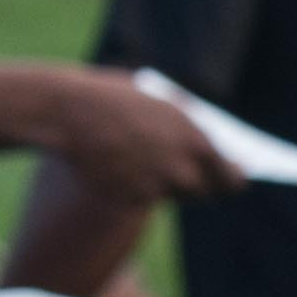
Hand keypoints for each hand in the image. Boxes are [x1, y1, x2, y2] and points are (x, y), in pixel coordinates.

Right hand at [43, 66, 243, 201]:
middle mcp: (180, 170)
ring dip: (168, 183)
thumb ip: (188, 123)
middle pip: (206, 193)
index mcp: (196, 141)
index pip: (233, 178)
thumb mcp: (160, 99)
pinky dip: (135, 186)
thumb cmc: (113, 97)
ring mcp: (153, 188)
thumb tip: (212, 141)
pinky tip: (120, 165)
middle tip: (194, 174)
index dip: (232, 179)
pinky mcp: (126, 200)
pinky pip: (141, 198)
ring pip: (172, 194)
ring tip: (151, 160)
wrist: (63, 111)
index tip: (233, 177)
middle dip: (202, 183)